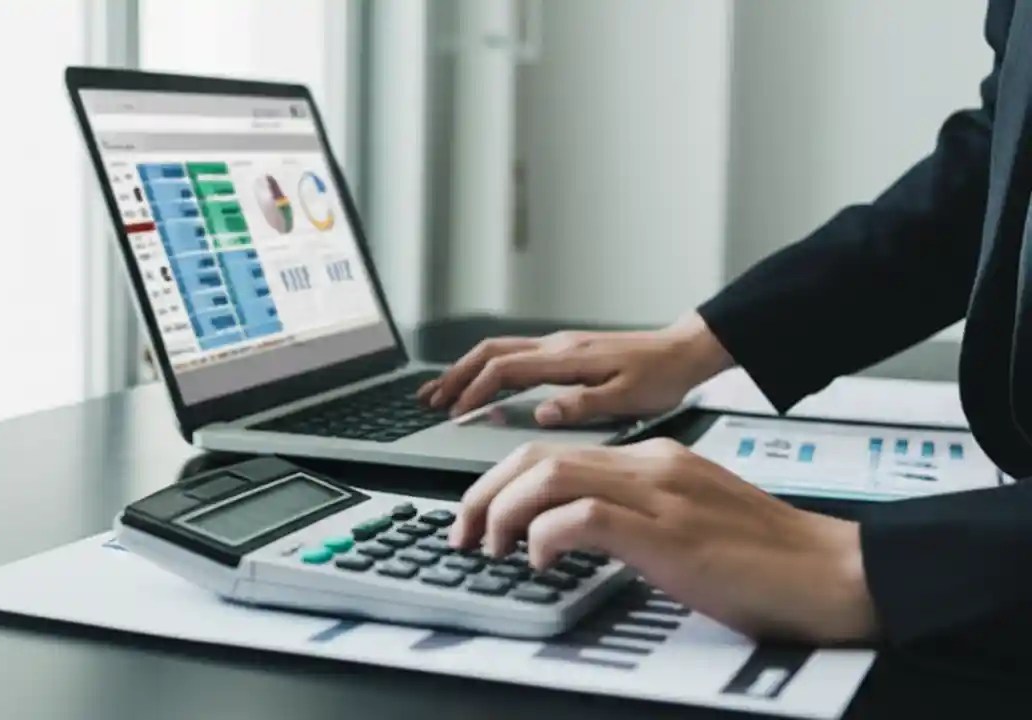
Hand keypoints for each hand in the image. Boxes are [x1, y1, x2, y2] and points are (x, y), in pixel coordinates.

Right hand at [417, 313, 733, 423]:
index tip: (455, 413)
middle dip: (456, 375)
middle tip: (430, 399)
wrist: (684, 351)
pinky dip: (488, 369)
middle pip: (490, 353)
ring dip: (466, 370)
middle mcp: (557, 347)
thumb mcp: (627, 398)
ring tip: (443, 392)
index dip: (475, 391)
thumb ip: (582, 406)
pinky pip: (515, 355)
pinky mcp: (565, 352)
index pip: (505, 370)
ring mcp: (559, 346)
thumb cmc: (661, 377)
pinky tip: (482, 385)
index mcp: (567, 359)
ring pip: (499, 351)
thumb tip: (542, 413)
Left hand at [449, 439, 878, 642]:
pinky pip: (580, 516)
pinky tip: (541, 562)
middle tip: (463, 532)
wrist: (831, 573)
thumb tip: (576, 532)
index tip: (480, 514)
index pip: (556, 451)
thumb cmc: (765, 560)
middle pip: (537, 454)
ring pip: (548, 475)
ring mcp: (658, 493)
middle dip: (484, 492)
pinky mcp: (666, 531)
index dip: (503, 481)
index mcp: (653, 459)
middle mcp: (650, 464)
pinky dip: (544, 537)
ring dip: (502, 512)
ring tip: (491, 549)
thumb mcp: (687, 523)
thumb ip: (635, 515)